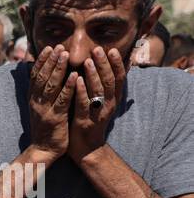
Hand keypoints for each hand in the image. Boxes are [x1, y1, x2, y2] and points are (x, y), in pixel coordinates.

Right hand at [27, 44, 71, 162]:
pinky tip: (75, 76)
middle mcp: (37, 102)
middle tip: (58, 46)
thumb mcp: (42, 108)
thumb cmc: (47, 128)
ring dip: (58, 68)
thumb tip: (49, 77)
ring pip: (50, 85)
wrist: (44, 150)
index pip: (35, 76)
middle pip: (42, 77)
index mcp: (33, 99)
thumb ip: (45, 93)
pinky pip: (62, 99)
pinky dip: (68, 86)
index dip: (41, 61)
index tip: (48, 48)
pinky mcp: (55, 118)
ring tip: (65, 54)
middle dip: (50, 60)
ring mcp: (45, 109)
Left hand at [68, 45, 124, 162]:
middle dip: (105, 64)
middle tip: (98, 49)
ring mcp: (98, 113)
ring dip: (94, 75)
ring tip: (89, 60)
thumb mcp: (103, 102)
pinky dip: (81, 91)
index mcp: (113, 99)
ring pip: (98, 91)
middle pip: (110, 81)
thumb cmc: (92, 120)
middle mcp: (109, 104)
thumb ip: (107, 86)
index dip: (117, 63)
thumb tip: (118, 67)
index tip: (112, 49)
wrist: (87, 148)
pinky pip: (84, 104)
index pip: (119, 77)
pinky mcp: (85, 121)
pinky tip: (77, 80)